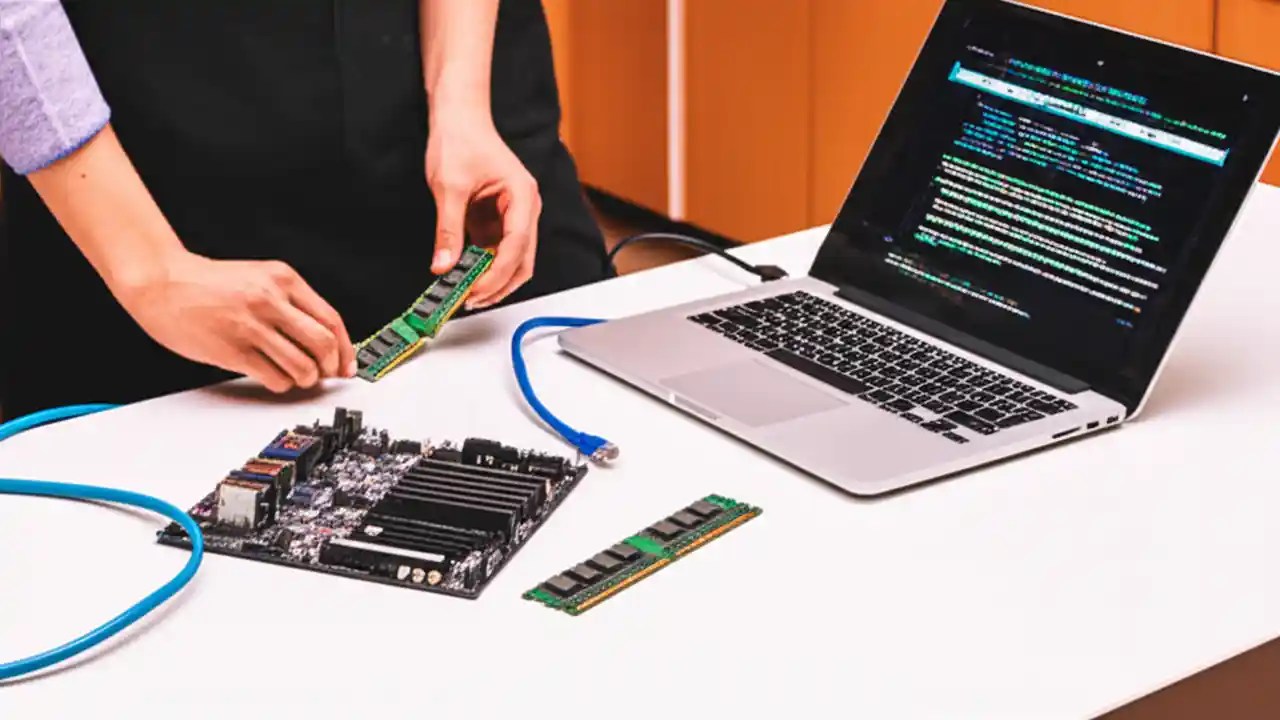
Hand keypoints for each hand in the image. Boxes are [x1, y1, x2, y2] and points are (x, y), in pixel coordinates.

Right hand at [112, 250, 355, 392]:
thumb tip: (323, 340)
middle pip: (323, 344)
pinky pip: (274, 377)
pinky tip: (275, 378)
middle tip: (326, 375)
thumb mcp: (258, 277)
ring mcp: (251, 326)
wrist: (162, 282)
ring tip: (299, 377)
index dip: (345, 348)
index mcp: (283, 278)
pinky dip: (282, 383)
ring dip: (307, 378)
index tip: (347, 364)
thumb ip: (290, 303)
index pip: (331, 319)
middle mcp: (270, 299)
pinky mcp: (232, 350)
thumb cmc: (209, 284)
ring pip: (302, 365)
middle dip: (331, 367)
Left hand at [426, 114, 540, 308]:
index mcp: (523, 196)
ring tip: (467, 292)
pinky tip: (466, 274)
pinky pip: (496, 249)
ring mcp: (513, 214)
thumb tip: (444, 264)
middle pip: (522, 259)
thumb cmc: (461, 138)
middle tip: (472, 300)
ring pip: (512, 258)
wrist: (457, 116)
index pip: (517, 246)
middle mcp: (525, 208)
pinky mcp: (498, 218)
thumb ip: (448, 230)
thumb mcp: (449, 187)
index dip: (497, 274)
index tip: (476, 291)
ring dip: (492, 278)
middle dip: (500, 284)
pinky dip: (483, 265)